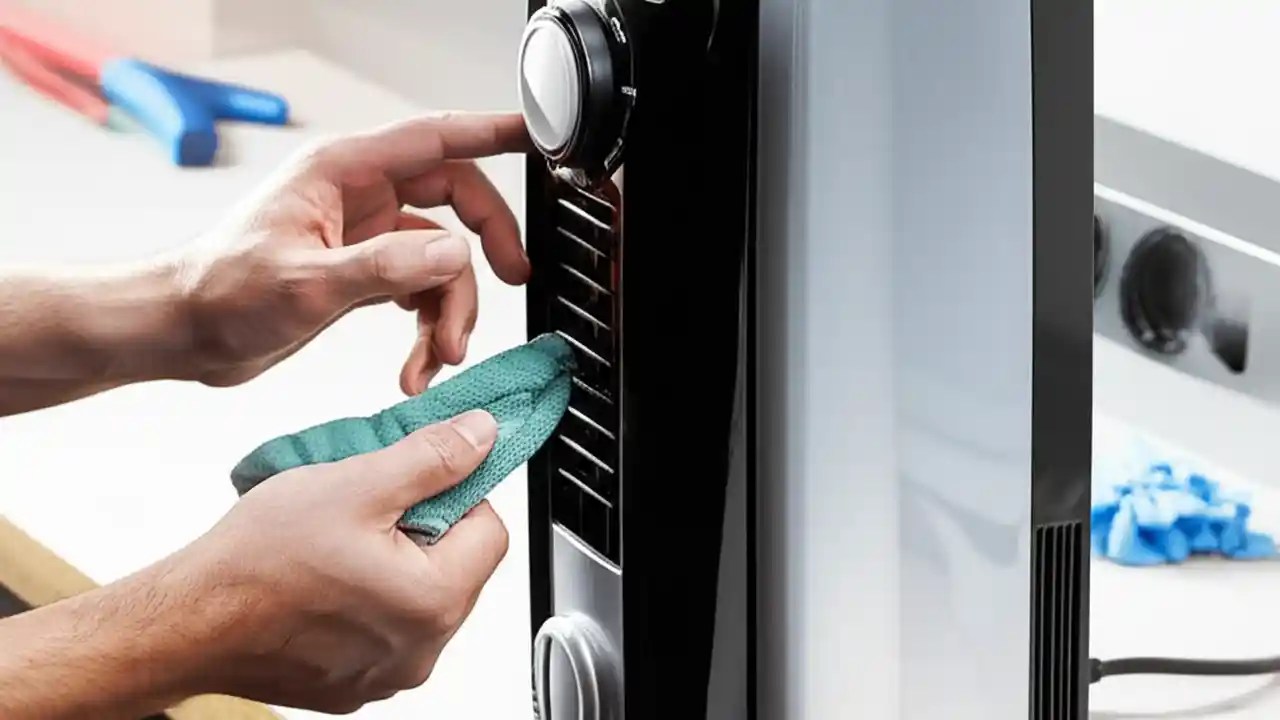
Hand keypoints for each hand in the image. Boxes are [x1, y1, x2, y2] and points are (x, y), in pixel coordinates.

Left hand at [180, 112, 531, 392]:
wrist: (185, 334)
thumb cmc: (220, 293)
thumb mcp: (307, 284)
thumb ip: (385, 267)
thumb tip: (454, 256)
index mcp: (343, 173)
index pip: (435, 139)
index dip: (492, 134)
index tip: (537, 136)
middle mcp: (360, 196)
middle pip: (456, 201)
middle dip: (488, 246)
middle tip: (515, 280)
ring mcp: (367, 235)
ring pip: (444, 259)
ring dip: (451, 310)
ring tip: (438, 359)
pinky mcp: (365, 272)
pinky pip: (423, 291)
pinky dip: (428, 329)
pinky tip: (416, 366)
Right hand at [184, 409, 508, 712]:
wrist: (186, 622)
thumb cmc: (258, 563)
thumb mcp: (357, 484)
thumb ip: (433, 458)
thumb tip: (482, 436)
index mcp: (433, 602)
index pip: (490, 531)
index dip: (459, 493)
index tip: (422, 477)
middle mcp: (419, 651)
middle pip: (456, 566)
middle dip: (423, 526)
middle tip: (371, 504)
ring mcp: (386, 673)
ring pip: (417, 596)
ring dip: (393, 560)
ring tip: (340, 540)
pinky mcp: (352, 684)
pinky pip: (382, 628)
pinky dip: (364, 597)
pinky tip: (323, 576)